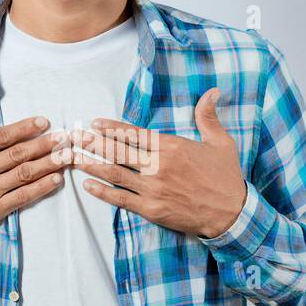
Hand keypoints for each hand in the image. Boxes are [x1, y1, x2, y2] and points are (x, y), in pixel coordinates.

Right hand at [0, 96, 71, 243]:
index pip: (1, 136)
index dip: (25, 128)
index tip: (44, 122)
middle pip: (18, 154)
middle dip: (44, 145)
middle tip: (64, 137)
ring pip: (24, 174)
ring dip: (48, 164)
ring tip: (67, 156)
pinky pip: (22, 196)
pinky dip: (41, 188)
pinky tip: (55, 179)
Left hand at [69, 87, 246, 238]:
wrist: (232, 213)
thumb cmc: (226, 177)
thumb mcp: (221, 142)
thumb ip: (208, 116)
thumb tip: (213, 91)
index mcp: (172, 147)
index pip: (134, 133)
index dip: (112, 127)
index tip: (94, 123)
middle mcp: (158, 166)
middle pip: (118, 151)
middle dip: (93, 143)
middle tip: (73, 137)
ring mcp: (153, 189)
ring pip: (115, 173)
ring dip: (92, 165)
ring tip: (73, 158)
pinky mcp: (152, 209)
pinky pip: (121, 199)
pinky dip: (102, 192)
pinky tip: (88, 185)